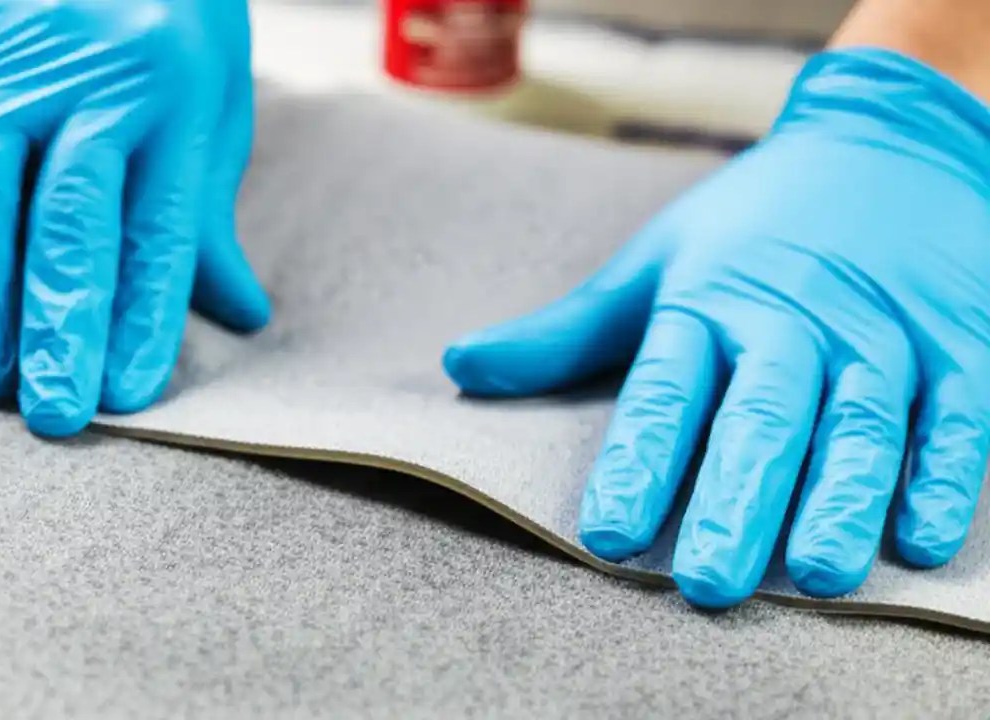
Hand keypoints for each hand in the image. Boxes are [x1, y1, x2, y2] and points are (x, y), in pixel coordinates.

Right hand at [0, 0, 268, 436]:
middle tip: (51, 413)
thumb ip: (207, 213)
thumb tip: (241, 314)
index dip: (142, 316)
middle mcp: (91, 77)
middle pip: (68, 216)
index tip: (127, 394)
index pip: (155, 226)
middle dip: (58, 324)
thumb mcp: (213, 107)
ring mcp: (9, 60)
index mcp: (173, 96)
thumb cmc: (170, 29)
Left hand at [444, 49, 989, 606]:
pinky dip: (943, 471)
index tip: (608, 533)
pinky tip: (923, 534)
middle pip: (762, 417)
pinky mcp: (959, 345)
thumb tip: (461, 365)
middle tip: (710, 580)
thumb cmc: (749, 226)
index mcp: (707, 306)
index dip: (637, 463)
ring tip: (817, 572)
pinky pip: (955, 413)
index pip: (665, 393)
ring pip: (859, 423)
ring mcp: (879, 336)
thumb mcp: (652, 265)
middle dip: (736, 499)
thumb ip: (564, 333)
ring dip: (841, 498)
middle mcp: (792, 325)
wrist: (887, 143)